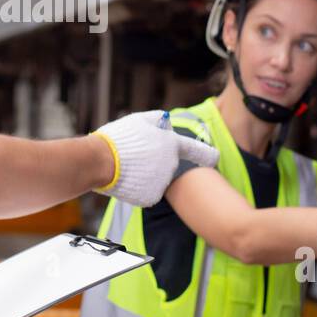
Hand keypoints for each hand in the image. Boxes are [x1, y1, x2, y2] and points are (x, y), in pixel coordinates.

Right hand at [91, 109, 219, 208]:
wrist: (100, 162)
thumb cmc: (119, 138)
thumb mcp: (139, 119)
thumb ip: (158, 119)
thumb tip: (167, 120)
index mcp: (171, 145)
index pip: (195, 150)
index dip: (207, 154)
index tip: (215, 157)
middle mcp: (171, 165)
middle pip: (167, 165)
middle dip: (155, 162)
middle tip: (134, 156)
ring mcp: (161, 183)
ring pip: (156, 179)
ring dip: (145, 175)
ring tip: (127, 167)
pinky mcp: (150, 198)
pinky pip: (146, 192)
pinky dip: (138, 187)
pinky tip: (126, 179)